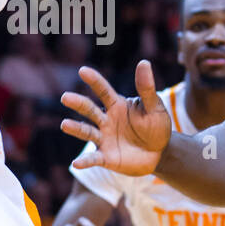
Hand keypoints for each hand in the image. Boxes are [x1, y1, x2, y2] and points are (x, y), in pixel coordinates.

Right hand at [62, 60, 171, 176]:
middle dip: (78, 103)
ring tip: (64, 124)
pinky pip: (94, 158)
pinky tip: (76, 163)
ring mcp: (104, 138)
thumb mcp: (155, 107)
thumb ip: (147, 88)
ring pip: (87, 131)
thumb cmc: (156, 126)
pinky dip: (85, 160)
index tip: (82, 71)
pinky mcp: (106, 157)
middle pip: (90, 110)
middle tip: (65, 97)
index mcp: (117, 105)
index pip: (103, 91)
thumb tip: (144, 62)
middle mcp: (106, 120)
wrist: (160, 153)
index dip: (94, 81)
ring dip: (76, 128)